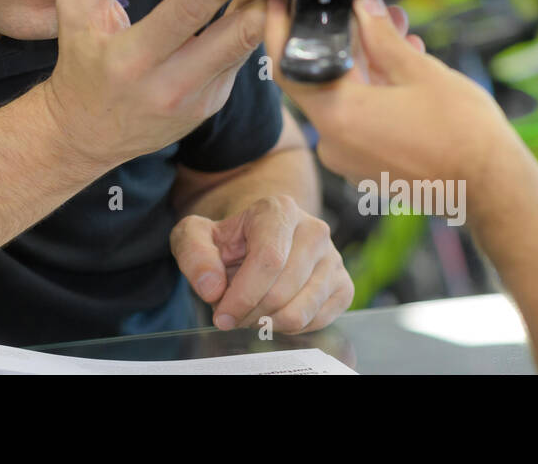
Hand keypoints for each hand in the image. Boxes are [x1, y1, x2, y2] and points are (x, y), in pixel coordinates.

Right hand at [41, 0, 269, 169]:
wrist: (86, 130)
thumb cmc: (82, 60)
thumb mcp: (77, 7)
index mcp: (132, 58)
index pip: (189, 11)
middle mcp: (169, 85)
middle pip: (235, 34)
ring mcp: (196, 100)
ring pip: (247, 46)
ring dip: (262, 7)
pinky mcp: (210, 104)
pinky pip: (238, 59)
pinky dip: (245, 29)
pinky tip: (247, 4)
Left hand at [170, 195, 352, 333]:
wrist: (258, 241)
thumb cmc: (228, 240)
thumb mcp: (195, 236)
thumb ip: (193, 253)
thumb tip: (212, 287)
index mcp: (279, 210)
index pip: (268, 260)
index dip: (243, 295)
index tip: (222, 316)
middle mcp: (314, 230)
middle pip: (282, 290)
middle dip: (250, 313)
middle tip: (232, 316)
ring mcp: (333, 258)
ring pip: (301, 310)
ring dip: (267, 323)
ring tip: (250, 313)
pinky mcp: (343, 285)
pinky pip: (317, 321)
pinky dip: (289, 327)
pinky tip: (273, 313)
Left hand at [263, 0, 519, 188]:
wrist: (493, 189)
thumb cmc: (462, 135)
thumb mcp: (419, 70)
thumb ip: (382, 36)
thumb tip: (364, 7)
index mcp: (336, 116)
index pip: (287, 66)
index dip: (279, 30)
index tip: (278, 4)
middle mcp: (334, 142)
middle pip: (320, 79)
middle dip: (343, 41)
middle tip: (363, 9)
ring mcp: (350, 159)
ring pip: (344, 98)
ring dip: (365, 64)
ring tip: (398, 32)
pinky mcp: (368, 166)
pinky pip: (359, 120)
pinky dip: (373, 92)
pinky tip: (402, 66)